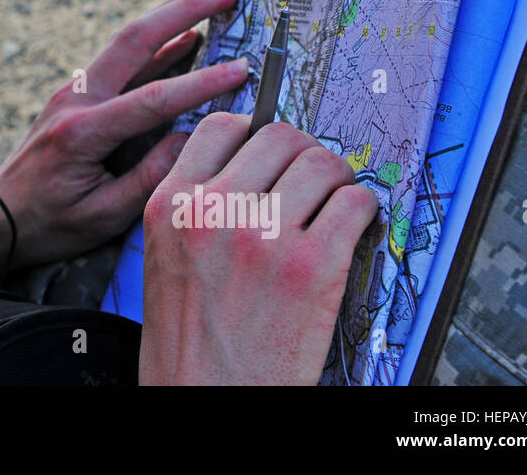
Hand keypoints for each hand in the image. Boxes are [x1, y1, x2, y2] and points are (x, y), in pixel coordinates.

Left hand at [0, 0, 250, 273]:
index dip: (201, 84)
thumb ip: (151, 179)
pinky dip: (156, 44)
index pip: (152, 99)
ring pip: (127, 42)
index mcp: (83, 131)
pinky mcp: (78, 94)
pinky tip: (185, 36)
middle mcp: (76, 98)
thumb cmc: (48, 224)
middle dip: (184, 10)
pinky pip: (121, 60)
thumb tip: (194, 140)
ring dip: (171, 16)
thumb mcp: (102, 217)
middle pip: (134, 40)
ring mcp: (74, 91)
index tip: (242, 70)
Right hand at [138, 114, 378, 384]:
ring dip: (335, 179)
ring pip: (322, 162)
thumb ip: (193, 206)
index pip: (220, 127)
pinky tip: (348, 229)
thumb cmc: (187, 340)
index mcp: (171, 206)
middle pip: (278, 135)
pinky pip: (355, 203)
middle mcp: (214, 210)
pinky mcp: (314, 266)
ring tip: (330, 205)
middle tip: (307, 181)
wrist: (205, 400)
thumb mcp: (165, 256)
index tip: (267, 152)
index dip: (252, 133)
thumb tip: (245, 165)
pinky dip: (361, 210)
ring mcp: (265, 236)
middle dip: (299, 153)